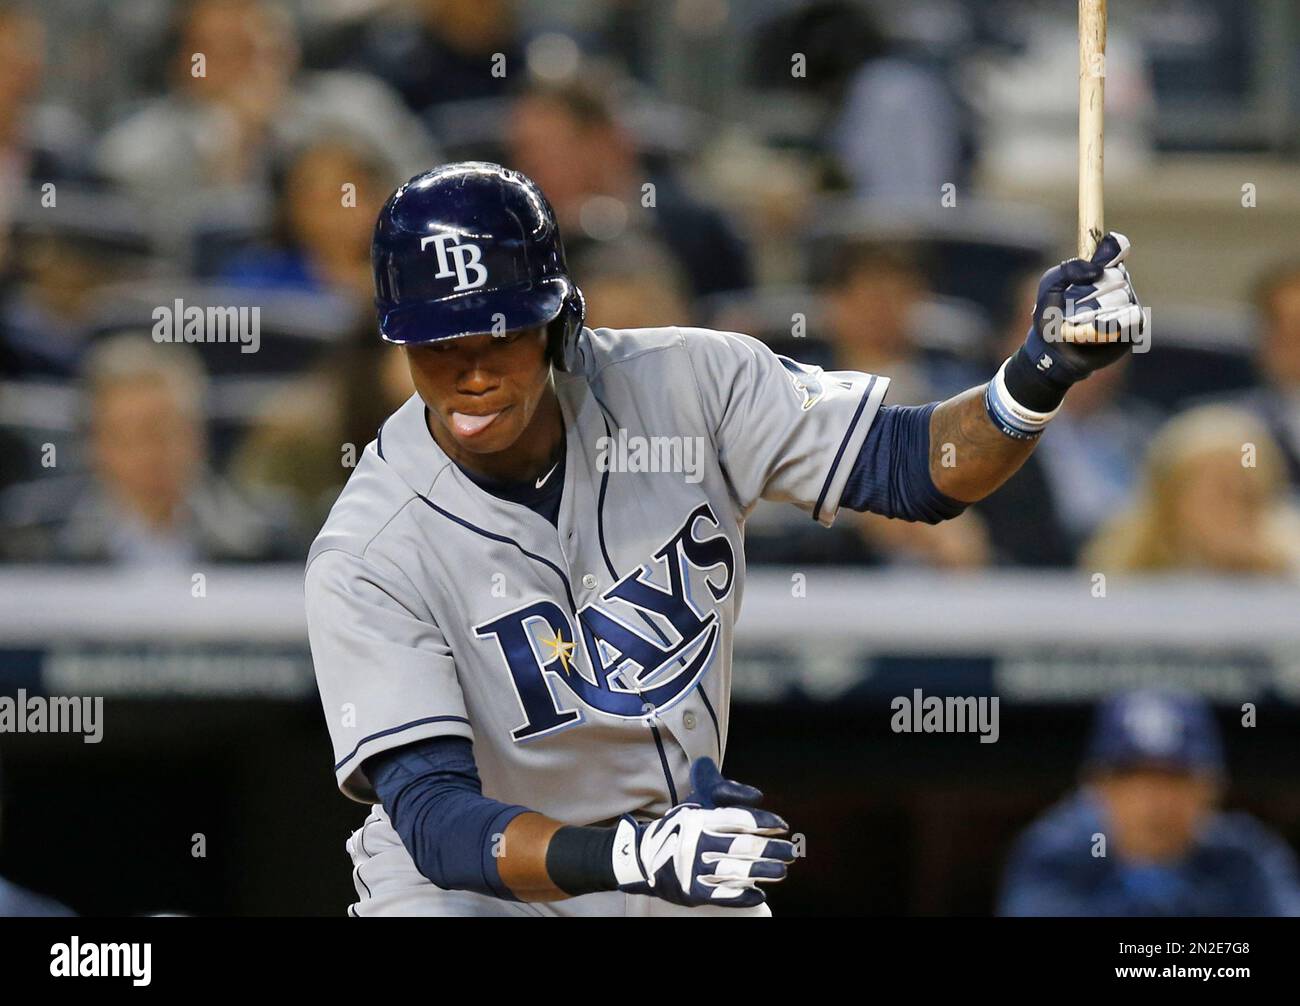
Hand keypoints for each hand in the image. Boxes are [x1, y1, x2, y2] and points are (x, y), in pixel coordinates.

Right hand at [611, 758, 794, 907]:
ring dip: (764, 871)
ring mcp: (693, 868)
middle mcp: (696, 842)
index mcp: (700, 817)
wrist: (644, 857)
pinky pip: (724, 895)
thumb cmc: (681, 826)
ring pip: (738, 871)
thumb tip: (757, 796)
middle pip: (744, 847)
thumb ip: (726, 790)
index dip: (765, 823)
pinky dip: (744, 895)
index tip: (783, 827)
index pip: (740, 819)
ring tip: (782, 871)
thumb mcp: (699, 800)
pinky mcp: (692, 891)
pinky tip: (759, 893)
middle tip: (791, 852)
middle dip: (773, 850)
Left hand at [1026, 232, 1143, 386]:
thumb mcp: (1049, 289)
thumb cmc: (1050, 317)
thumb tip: (1096, 269)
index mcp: (1100, 271)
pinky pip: (1131, 318)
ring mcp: (1127, 305)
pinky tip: (1096, 328)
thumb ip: (1065, 271)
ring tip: (1077, 324)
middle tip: (1071, 308)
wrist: (1052, 352)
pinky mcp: (1133, 328)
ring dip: (1095, 311)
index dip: (1113, 248)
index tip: (1107, 250)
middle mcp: (1117, 285)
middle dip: (1091, 291)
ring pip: (1121, 297)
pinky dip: (1113, 322)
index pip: (1116, 249)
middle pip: (1116, 276)